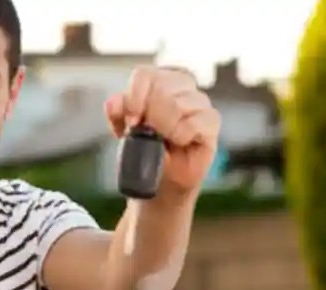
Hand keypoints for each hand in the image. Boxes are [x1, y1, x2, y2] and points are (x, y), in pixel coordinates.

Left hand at [105, 65, 221, 196]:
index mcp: (159, 79)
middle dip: (149, 117)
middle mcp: (182, 83)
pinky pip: (192, 123)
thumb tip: (113, 102)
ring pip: (176, 105)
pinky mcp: (211, 120)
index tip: (132, 122)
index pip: (144, 75)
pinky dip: (180, 137)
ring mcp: (200, 100)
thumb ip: (117, 112)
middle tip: (150, 134)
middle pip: (161, 89)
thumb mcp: (124, 129)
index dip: (134, 98)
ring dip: (164, 129)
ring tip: (165, 140)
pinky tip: (180, 143)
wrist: (163, 177)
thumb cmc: (145, 148)